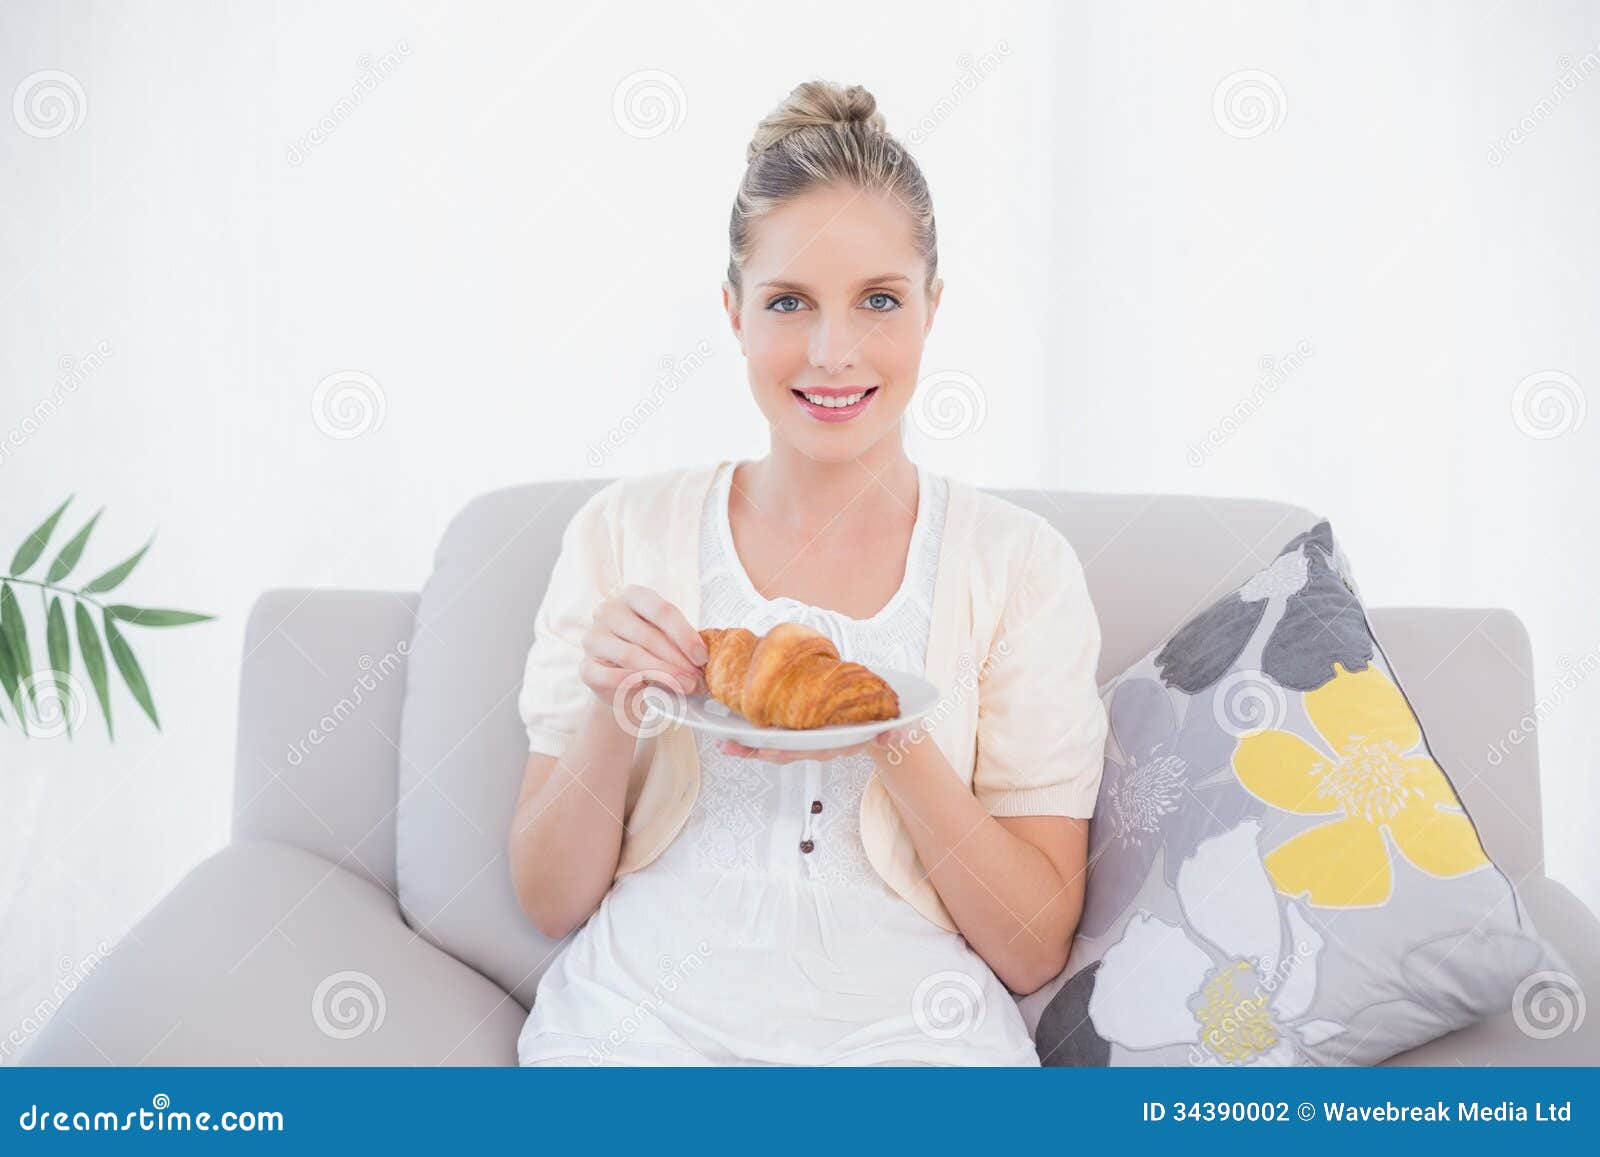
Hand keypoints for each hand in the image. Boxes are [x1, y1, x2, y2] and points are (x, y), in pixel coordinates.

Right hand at [580, 585, 706, 720]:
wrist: (622, 682)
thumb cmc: (650, 651)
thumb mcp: (666, 638)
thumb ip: (680, 642)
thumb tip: (706, 660)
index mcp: (632, 595)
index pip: (662, 610)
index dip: (685, 635)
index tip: (703, 657)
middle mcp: (608, 611)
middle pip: (649, 636)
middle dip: (678, 660)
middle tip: (698, 678)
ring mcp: (593, 638)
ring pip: (632, 656)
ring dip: (663, 673)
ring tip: (685, 686)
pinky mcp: (586, 667)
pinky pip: (612, 677)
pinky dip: (637, 685)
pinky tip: (655, 692)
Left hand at [716, 723, 910, 764]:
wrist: (877, 721)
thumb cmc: (881, 721)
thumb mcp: (894, 726)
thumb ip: (895, 731)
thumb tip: (894, 735)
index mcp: (834, 744)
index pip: (808, 750)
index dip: (788, 750)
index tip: (768, 749)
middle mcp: (815, 745)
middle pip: (782, 752)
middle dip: (756, 752)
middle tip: (731, 746)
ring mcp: (804, 740)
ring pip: (772, 747)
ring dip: (747, 746)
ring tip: (723, 743)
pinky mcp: (796, 729)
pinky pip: (771, 735)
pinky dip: (751, 736)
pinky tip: (731, 731)